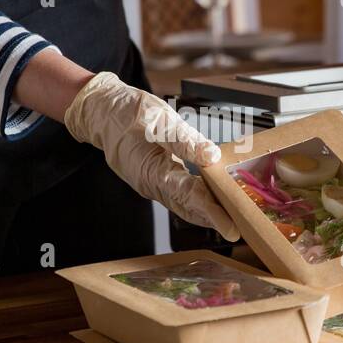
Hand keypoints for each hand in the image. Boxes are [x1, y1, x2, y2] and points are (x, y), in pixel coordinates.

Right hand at [63, 72, 239, 241]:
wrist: (100, 113)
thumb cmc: (126, 112)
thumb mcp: (157, 119)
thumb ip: (184, 140)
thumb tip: (212, 156)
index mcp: (150, 171)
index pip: (188, 195)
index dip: (212, 211)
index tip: (231, 226)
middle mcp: (151, 184)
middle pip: (188, 208)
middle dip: (215, 220)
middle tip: (242, 230)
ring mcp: (152, 184)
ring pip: (184, 205)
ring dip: (208, 214)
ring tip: (235, 219)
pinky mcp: (155, 179)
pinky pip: (179, 195)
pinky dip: (198, 200)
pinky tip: (215, 200)